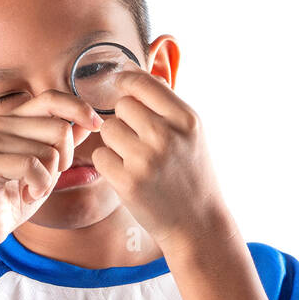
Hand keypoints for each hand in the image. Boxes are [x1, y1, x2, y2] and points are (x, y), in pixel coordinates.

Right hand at [0, 89, 102, 255]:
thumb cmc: (16, 195)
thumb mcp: (49, 167)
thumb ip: (64, 143)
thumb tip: (88, 122)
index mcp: (16, 119)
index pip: (52, 98)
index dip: (80, 108)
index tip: (98, 125)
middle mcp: (1, 124)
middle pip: (59, 128)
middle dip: (66, 158)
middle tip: (50, 176)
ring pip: (48, 151)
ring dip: (49, 179)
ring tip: (33, 188)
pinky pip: (32, 166)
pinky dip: (39, 186)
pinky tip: (27, 194)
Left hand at [90, 70, 231, 254]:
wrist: (198, 223)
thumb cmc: (192, 174)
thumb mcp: (192, 135)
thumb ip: (168, 106)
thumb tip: (139, 76)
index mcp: (186, 120)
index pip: (143, 83)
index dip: (126, 81)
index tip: (120, 86)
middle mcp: (167, 136)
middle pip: (122, 106)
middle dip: (125, 119)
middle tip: (137, 138)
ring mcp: (146, 159)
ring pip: (108, 129)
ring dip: (115, 141)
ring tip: (134, 158)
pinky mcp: (128, 181)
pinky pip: (101, 155)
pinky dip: (108, 163)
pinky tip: (126, 173)